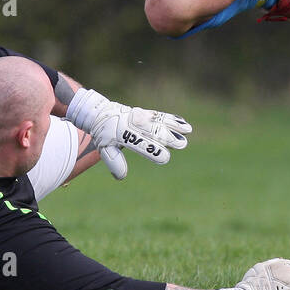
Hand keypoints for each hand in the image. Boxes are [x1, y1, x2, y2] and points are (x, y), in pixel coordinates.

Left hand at [65, 88, 190, 179]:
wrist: (102, 112)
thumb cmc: (104, 135)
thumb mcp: (104, 149)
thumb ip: (114, 162)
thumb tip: (121, 177)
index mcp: (122, 133)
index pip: (139, 144)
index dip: (152, 151)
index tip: (165, 158)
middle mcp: (133, 123)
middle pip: (153, 131)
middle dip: (168, 137)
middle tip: (182, 144)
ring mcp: (141, 116)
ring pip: (159, 121)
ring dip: (174, 126)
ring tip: (188, 130)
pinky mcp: (145, 112)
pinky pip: (160, 115)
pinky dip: (172, 119)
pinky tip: (184, 123)